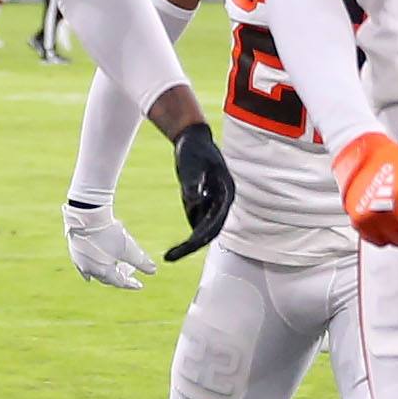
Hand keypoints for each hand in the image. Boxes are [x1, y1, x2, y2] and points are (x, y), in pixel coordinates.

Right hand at [61, 198, 153, 289]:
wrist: (87, 216)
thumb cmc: (109, 232)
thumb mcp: (129, 248)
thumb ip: (141, 261)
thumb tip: (153, 271)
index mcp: (104, 271)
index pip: (120, 282)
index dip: (131, 283)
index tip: (139, 284)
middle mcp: (90, 270)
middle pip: (107, 278)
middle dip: (119, 275)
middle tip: (129, 270)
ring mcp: (80, 261)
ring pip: (94, 272)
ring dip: (106, 271)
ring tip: (112, 269)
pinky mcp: (74, 252)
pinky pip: (83, 265)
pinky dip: (91, 267)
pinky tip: (91, 266)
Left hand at [165, 123, 233, 262]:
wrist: (193, 140)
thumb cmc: (194, 150)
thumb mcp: (191, 164)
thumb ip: (193, 183)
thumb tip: (194, 202)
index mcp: (226, 193)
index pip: (215, 223)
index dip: (199, 239)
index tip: (184, 249)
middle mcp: (223, 202)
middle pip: (211, 231)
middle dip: (193, 247)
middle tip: (171, 258)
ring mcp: (214, 204)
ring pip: (205, 229)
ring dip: (190, 244)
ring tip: (171, 255)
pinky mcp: (204, 203)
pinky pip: (198, 223)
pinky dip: (189, 234)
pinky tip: (176, 247)